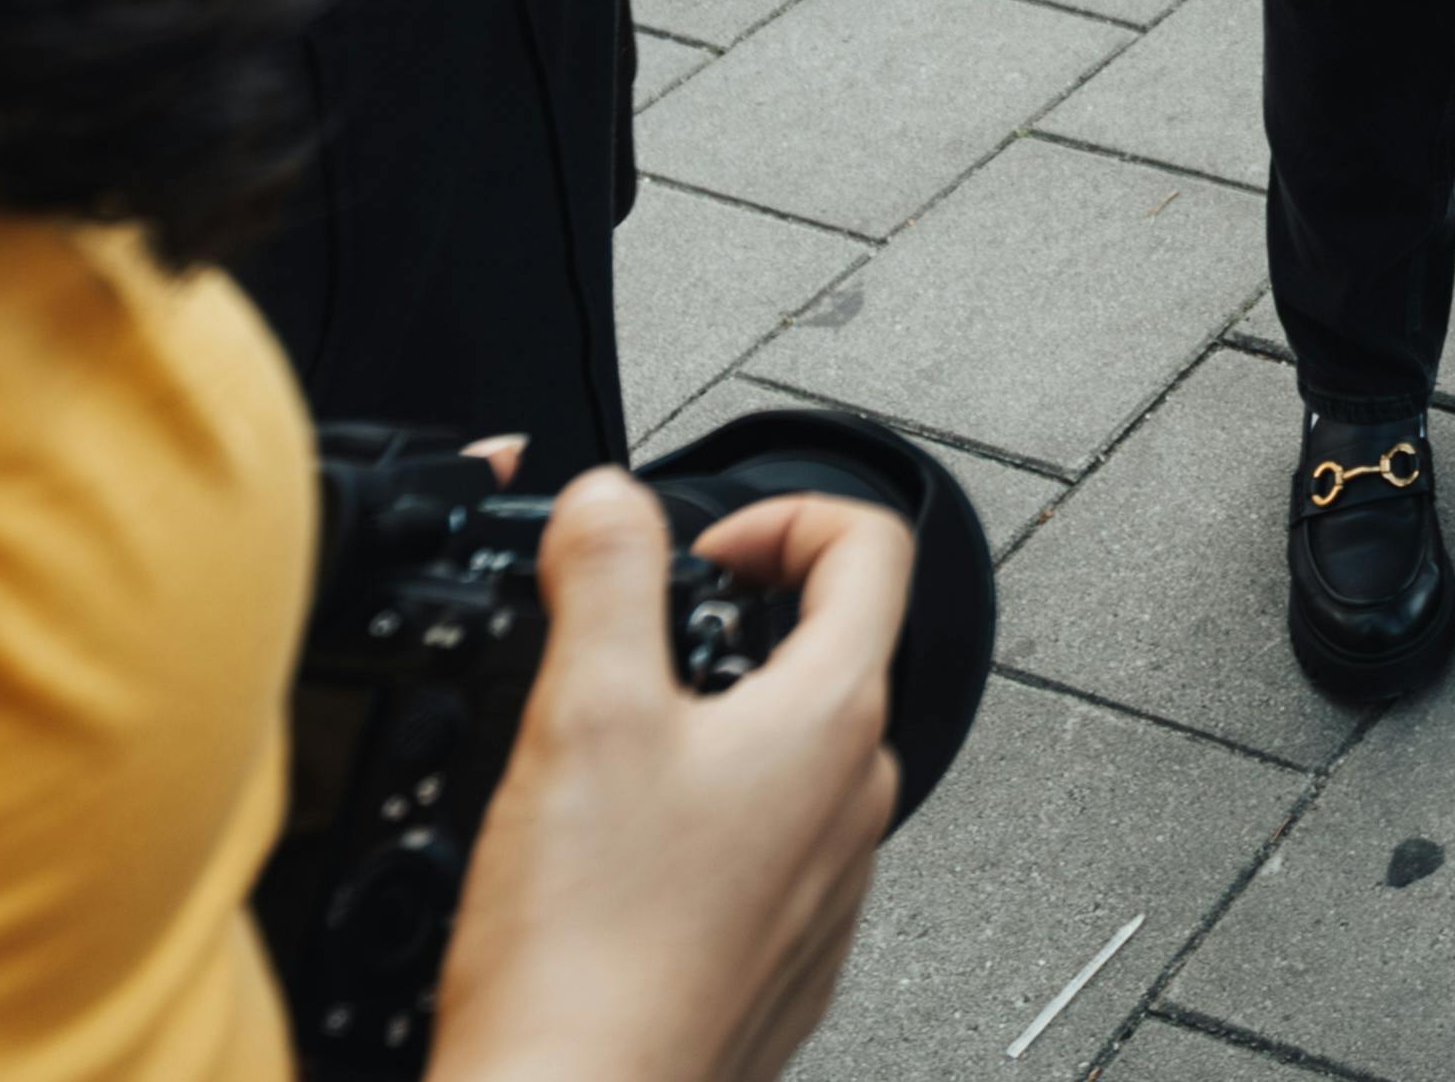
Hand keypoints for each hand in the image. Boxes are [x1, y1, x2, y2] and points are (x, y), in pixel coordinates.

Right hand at [427, 472, 907, 1081]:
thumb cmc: (591, 950)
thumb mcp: (583, 711)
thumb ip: (604, 573)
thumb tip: (613, 498)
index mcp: (833, 718)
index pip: (872, 545)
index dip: (783, 514)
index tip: (700, 546)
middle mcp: (853, 800)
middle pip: (823, 651)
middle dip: (721, 630)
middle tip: (626, 659)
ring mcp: (825, 886)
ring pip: (785, 757)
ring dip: (705, 734)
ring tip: (605, 771)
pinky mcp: (780, 956)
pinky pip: (760, 852)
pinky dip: (698, 829)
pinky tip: (614, 868)